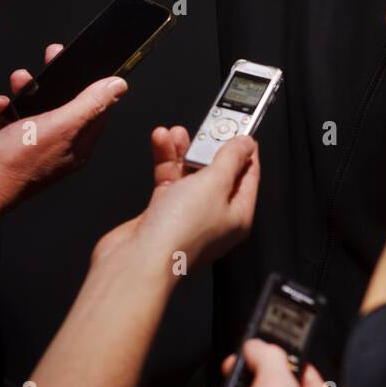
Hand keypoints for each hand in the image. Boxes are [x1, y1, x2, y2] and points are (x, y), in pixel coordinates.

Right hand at [0, 44, 125, 213]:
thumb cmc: (14, 162)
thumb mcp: (60, 125)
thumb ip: (89, 104)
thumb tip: (118, 86)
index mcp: (77, 145)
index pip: (96, 109)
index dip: (92, 83)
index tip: (84, 61)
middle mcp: (57, 147)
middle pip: (64, 104)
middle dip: (57, 79)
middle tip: (51, 56)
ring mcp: (30, 147)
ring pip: (34, 109)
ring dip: (26, 90)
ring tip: (18, 79)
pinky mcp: (5, 146)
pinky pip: (8, 119)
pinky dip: (2, 108)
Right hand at [92, 130, 258, 271]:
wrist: (137, 260)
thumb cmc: (179, 233)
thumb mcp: (214, 184)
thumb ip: (230, 159)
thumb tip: (245, 144)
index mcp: (238, 214)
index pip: (249, 175)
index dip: (246, 149)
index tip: (240, 126)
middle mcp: (215, 217)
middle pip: (218, 172)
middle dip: (209, 146)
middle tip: (205, 126)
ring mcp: (188, 215)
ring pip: (190, 173)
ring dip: (183, 150)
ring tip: (176, 131)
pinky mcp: (162, 213)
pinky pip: (169, 179)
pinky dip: (165, 160)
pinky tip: (161, 142)